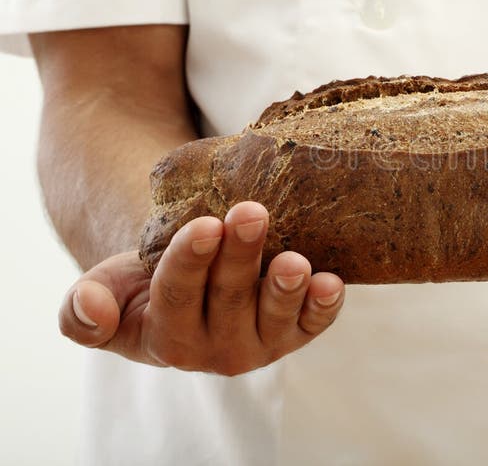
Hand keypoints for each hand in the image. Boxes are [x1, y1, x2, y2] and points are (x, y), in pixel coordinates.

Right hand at [59, 201, 344, 374]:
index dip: (189, 260)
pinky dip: (324, 306)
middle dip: (240, 255)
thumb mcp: (105, 289)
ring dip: (286, 289)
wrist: (189, 280)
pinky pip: (314, 324)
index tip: (203, 224)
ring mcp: (262, 342)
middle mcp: (217, 347)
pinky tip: (331, 282)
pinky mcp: (298, 332)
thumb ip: (83, 309)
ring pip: (275, 317)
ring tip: (295, 261)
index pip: (176, 296)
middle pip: (230, 298)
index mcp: (167, 337)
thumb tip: (92, 309)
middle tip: (251, 212)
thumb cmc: (145, 281)